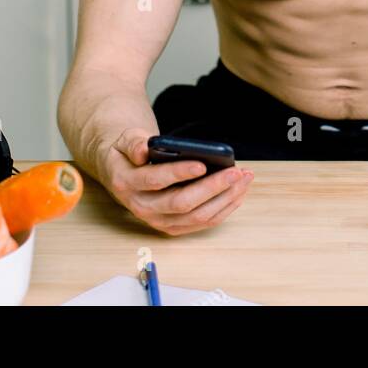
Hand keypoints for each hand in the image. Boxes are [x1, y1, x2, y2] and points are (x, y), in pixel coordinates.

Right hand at [103, 129, 253, 235]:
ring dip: (225, 199)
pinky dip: (224, 208)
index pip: (155, 180)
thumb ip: (133, 143)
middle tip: (236, 172)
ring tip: (244, 178)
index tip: (202, 164)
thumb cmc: (128, 152)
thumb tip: (143, 150)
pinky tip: (239, 192)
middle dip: (212, 188)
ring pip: (197, 217)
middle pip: (181, 204)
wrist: (123, 170)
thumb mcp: (124, 140)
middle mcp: (142, 207)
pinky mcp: (173, 226)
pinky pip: (202, 222)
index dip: (179, 173)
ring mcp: (158, 220)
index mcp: (127, 183)